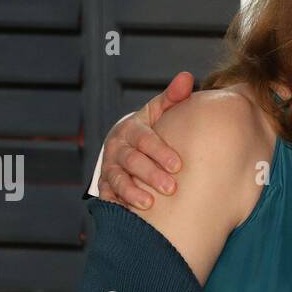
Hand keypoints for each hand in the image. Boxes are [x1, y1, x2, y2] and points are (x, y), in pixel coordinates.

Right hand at [97, 70, 193, 208]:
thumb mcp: (160, 112)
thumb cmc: (152, 129)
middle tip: (171, 188)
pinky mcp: (105, 185)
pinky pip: (107, 195)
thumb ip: (173, 97)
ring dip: (132, 191)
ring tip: (149, 204)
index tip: (178, 165)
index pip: (144, 138)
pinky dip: (117, 204)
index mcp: (132, 129)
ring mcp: (110, 167)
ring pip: (117, 179)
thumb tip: (186, 77)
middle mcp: (118, 147)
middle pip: (132, 160)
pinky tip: (130, 214)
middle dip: (151, 174)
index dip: (160, 151)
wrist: (127, 145)